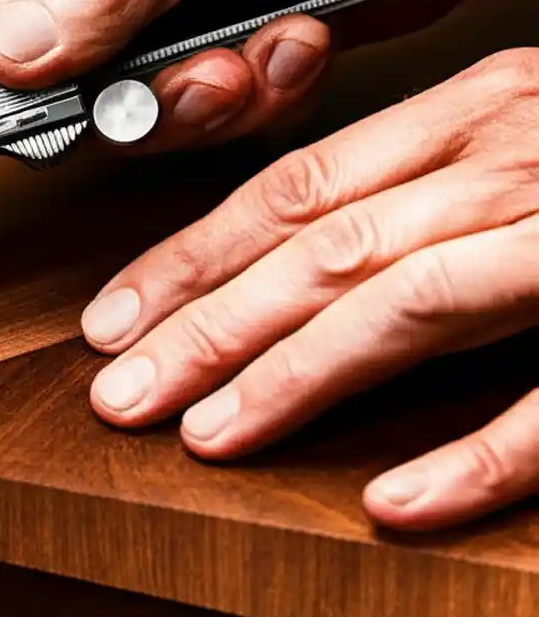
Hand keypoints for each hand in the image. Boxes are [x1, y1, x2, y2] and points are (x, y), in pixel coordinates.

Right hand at [0, 0, 332, 150]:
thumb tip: (5, 54)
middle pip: (42, 58)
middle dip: (92, 97)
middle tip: (122, 93)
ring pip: (133, 95)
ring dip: (194, 99)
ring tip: (243, 54)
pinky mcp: (244, 28)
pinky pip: (216, 99)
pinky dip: (254, 93)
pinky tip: (288, 46)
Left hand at [82, 49, 538, 531]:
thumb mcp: (511, 145)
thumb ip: (410, 189)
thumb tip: (285, 259)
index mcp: (479, 115)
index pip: (291, 188)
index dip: (190, 257)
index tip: (117, 318)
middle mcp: (522, 159)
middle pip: (323, 246)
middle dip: (206, 324)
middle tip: (124, 392)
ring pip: (408, 299)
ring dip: (295, 377)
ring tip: (208, 436)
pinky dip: (479, 455)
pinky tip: (398, 502)